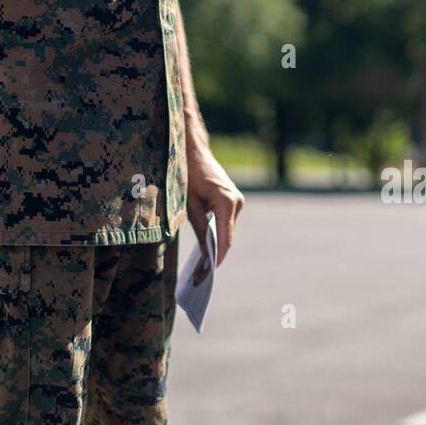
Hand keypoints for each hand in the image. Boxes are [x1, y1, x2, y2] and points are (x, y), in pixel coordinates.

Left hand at [186, 144, 244, 265]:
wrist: (194, 151)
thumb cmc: (188, 175)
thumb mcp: (189, 204)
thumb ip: (199, 228)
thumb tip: (205, 252)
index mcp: (226, 202)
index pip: (225, 237)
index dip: (218, 256)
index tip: (211, 272)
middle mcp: (236, 202)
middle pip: (227, 235)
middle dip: (216, 253)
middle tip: (203, 273)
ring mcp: (237, 200)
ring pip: (227, 229)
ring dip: (217, 242)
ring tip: (203, 262)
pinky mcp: (233, 200)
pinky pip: (226, 221)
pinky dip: (218, 232)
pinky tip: (207, 243)